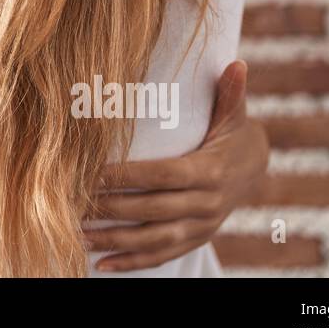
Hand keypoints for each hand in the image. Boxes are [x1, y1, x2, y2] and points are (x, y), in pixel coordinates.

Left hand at [84, 60, 269, 271]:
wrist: (256, 169)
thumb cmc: (232, 134)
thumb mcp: (233, 115)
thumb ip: (230, 92)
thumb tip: (238, 63)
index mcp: (209, 173)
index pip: (161, 175)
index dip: (127, 176)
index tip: (92, 172)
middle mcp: (205, 205)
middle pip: (152, 210)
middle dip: (111, 209)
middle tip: (72, 204)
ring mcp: (200, 227)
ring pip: (153, 239)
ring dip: (115, 241)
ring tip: (78, 236)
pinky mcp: (194, 240)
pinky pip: (161, 255)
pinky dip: (132, 262)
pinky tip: (101, 265)